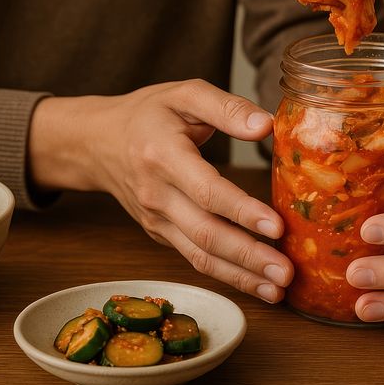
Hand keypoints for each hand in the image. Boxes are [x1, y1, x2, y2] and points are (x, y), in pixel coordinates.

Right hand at [29, 80, 292, 302]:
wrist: (97, 142)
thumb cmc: (148, 114)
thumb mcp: (184, 94)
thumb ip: (226, 107)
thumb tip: (266, 126)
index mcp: (163, 155)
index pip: (206, 190)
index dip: (241, 211)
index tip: (276, 226)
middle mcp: (157, 195)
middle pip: (205, 234)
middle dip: (248, 257)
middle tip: (286, 273)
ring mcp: (157, 220)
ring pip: (200, 256)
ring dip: (241, 277)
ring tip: (279, 290)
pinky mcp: (161, 234)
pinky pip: (195, 259)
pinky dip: (227, 275)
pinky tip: (257, 284)